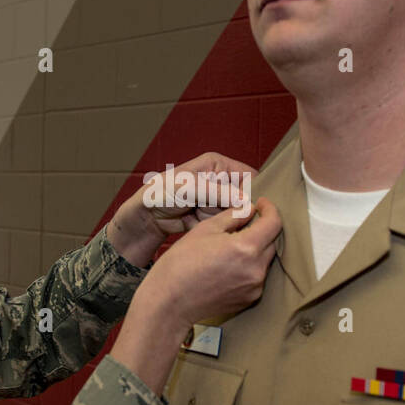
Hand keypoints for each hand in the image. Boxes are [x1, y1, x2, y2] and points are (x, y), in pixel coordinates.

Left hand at [107, 153, 256, 268]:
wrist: (143, 219)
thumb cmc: (160, 194)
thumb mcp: (190, 188)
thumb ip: (218, 193)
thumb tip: (246, 202)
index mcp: (218, 165)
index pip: (249, 176)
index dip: (257, 193)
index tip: (262, 210)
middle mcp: (221, 182)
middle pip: (247, 197)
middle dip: (250, 212)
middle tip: (254, 226)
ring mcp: (218, 202)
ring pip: (240, 215)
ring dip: (239, 225)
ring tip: (239, 234)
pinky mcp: (213, 219)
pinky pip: (228, 226)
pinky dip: (228, 233)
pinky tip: (228, 239)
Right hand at [111, 199, 281, 392]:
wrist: (170, 302)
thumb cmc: (181, 263)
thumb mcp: (205, 229)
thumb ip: (233, 216)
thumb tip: (250, 209)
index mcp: (246, 248)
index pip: (274, 223)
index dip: (270, 209)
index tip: (262, 204)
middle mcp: (256, 269)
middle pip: (271, 242)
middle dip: (261, 229)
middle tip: (242, 224)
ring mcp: (254, 287)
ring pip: (264, 260)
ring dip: (255, 249)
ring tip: (231, 247)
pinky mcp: (249, 299)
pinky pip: (256, 276)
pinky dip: (249, 267)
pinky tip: (228, 266)